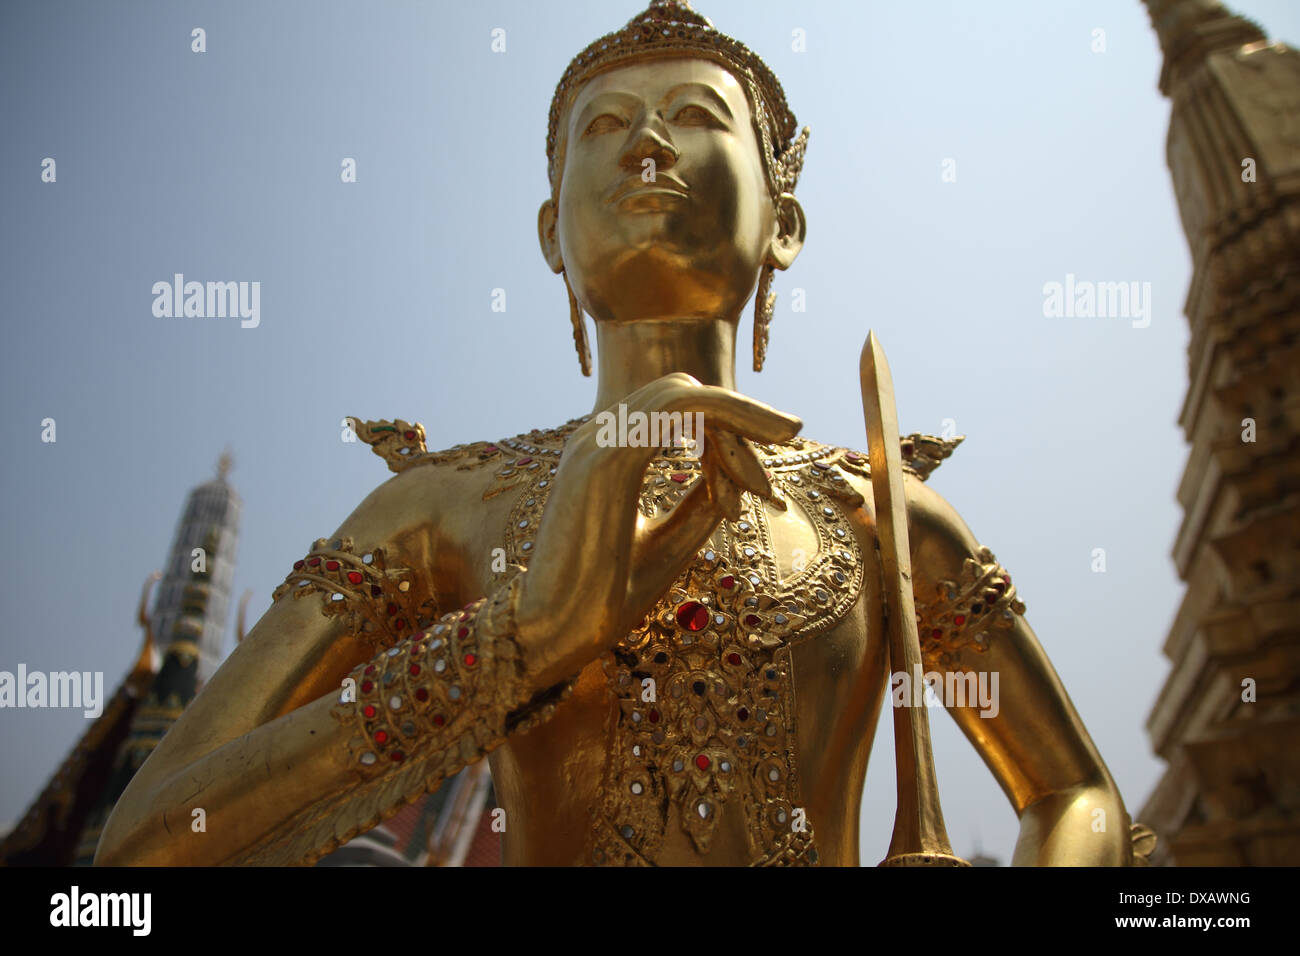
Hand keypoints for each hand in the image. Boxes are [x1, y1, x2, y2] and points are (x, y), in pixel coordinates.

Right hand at [513, 373, 800, 688]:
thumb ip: (702, 504)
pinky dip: (724, 423)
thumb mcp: (670, 542)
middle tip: (786, 442)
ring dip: (740, 414)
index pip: (678, 411)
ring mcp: (599, 442)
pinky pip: (677, 409)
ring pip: (684, 393)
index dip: (730, 432)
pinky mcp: (607, 458)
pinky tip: (745, 466)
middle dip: (741, 414)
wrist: (554, 633)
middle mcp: (599, 437)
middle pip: (685, 392)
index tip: (763, 482)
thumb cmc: (605, 593)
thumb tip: (741, 476)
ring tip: (784, 436)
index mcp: (607, 453)